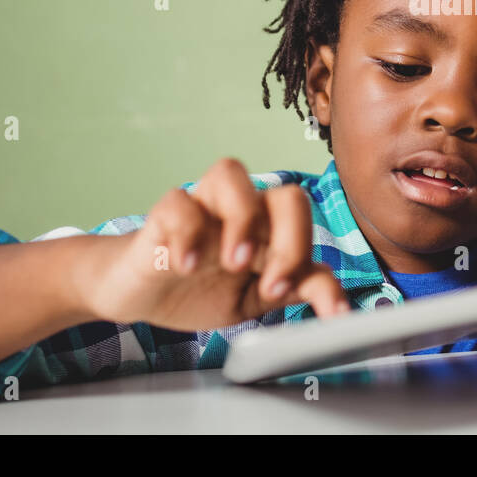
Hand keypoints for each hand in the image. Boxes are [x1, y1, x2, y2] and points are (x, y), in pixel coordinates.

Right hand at [85, 158, 348, 329]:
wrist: (137, 291)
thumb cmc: (200, 287)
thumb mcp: (254, 299)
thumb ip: (297, 290)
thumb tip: (339, 303)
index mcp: (269, 228)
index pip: (308, 224)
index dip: (309, 256)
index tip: (294, 298)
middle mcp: (241, 209)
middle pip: (285, 193)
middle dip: (289, 239)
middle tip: (269, 281)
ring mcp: (203, 207)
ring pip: (231, 172)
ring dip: (242, 219)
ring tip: (234, 262)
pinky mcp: (163, 216)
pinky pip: (177, 202)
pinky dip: (185, 234)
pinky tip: (186, 266)